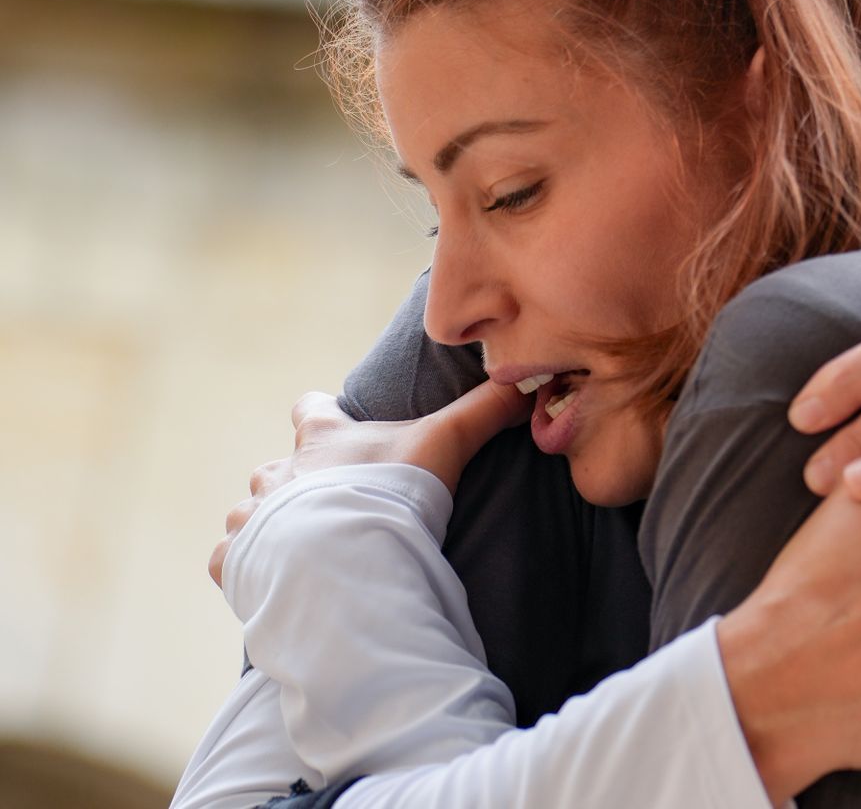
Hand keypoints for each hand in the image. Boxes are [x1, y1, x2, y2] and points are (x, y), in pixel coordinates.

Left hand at [208, 381, 528, 587]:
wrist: (346, 560)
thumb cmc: (391, 493)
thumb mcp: (445, 443)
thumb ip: (485, 412)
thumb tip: (526, 381)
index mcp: (321, 438)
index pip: (310, 409)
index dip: (319, 414)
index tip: (331, 422)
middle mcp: (277, 472)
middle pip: (275, 468)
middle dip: (294, 484)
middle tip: (331, 508)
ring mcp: (250, 518)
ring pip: (249, 514)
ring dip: (269, 527)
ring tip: (303, 552)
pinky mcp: (235, 563)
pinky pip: (230, 560)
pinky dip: (247, 569)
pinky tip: (273, 582)